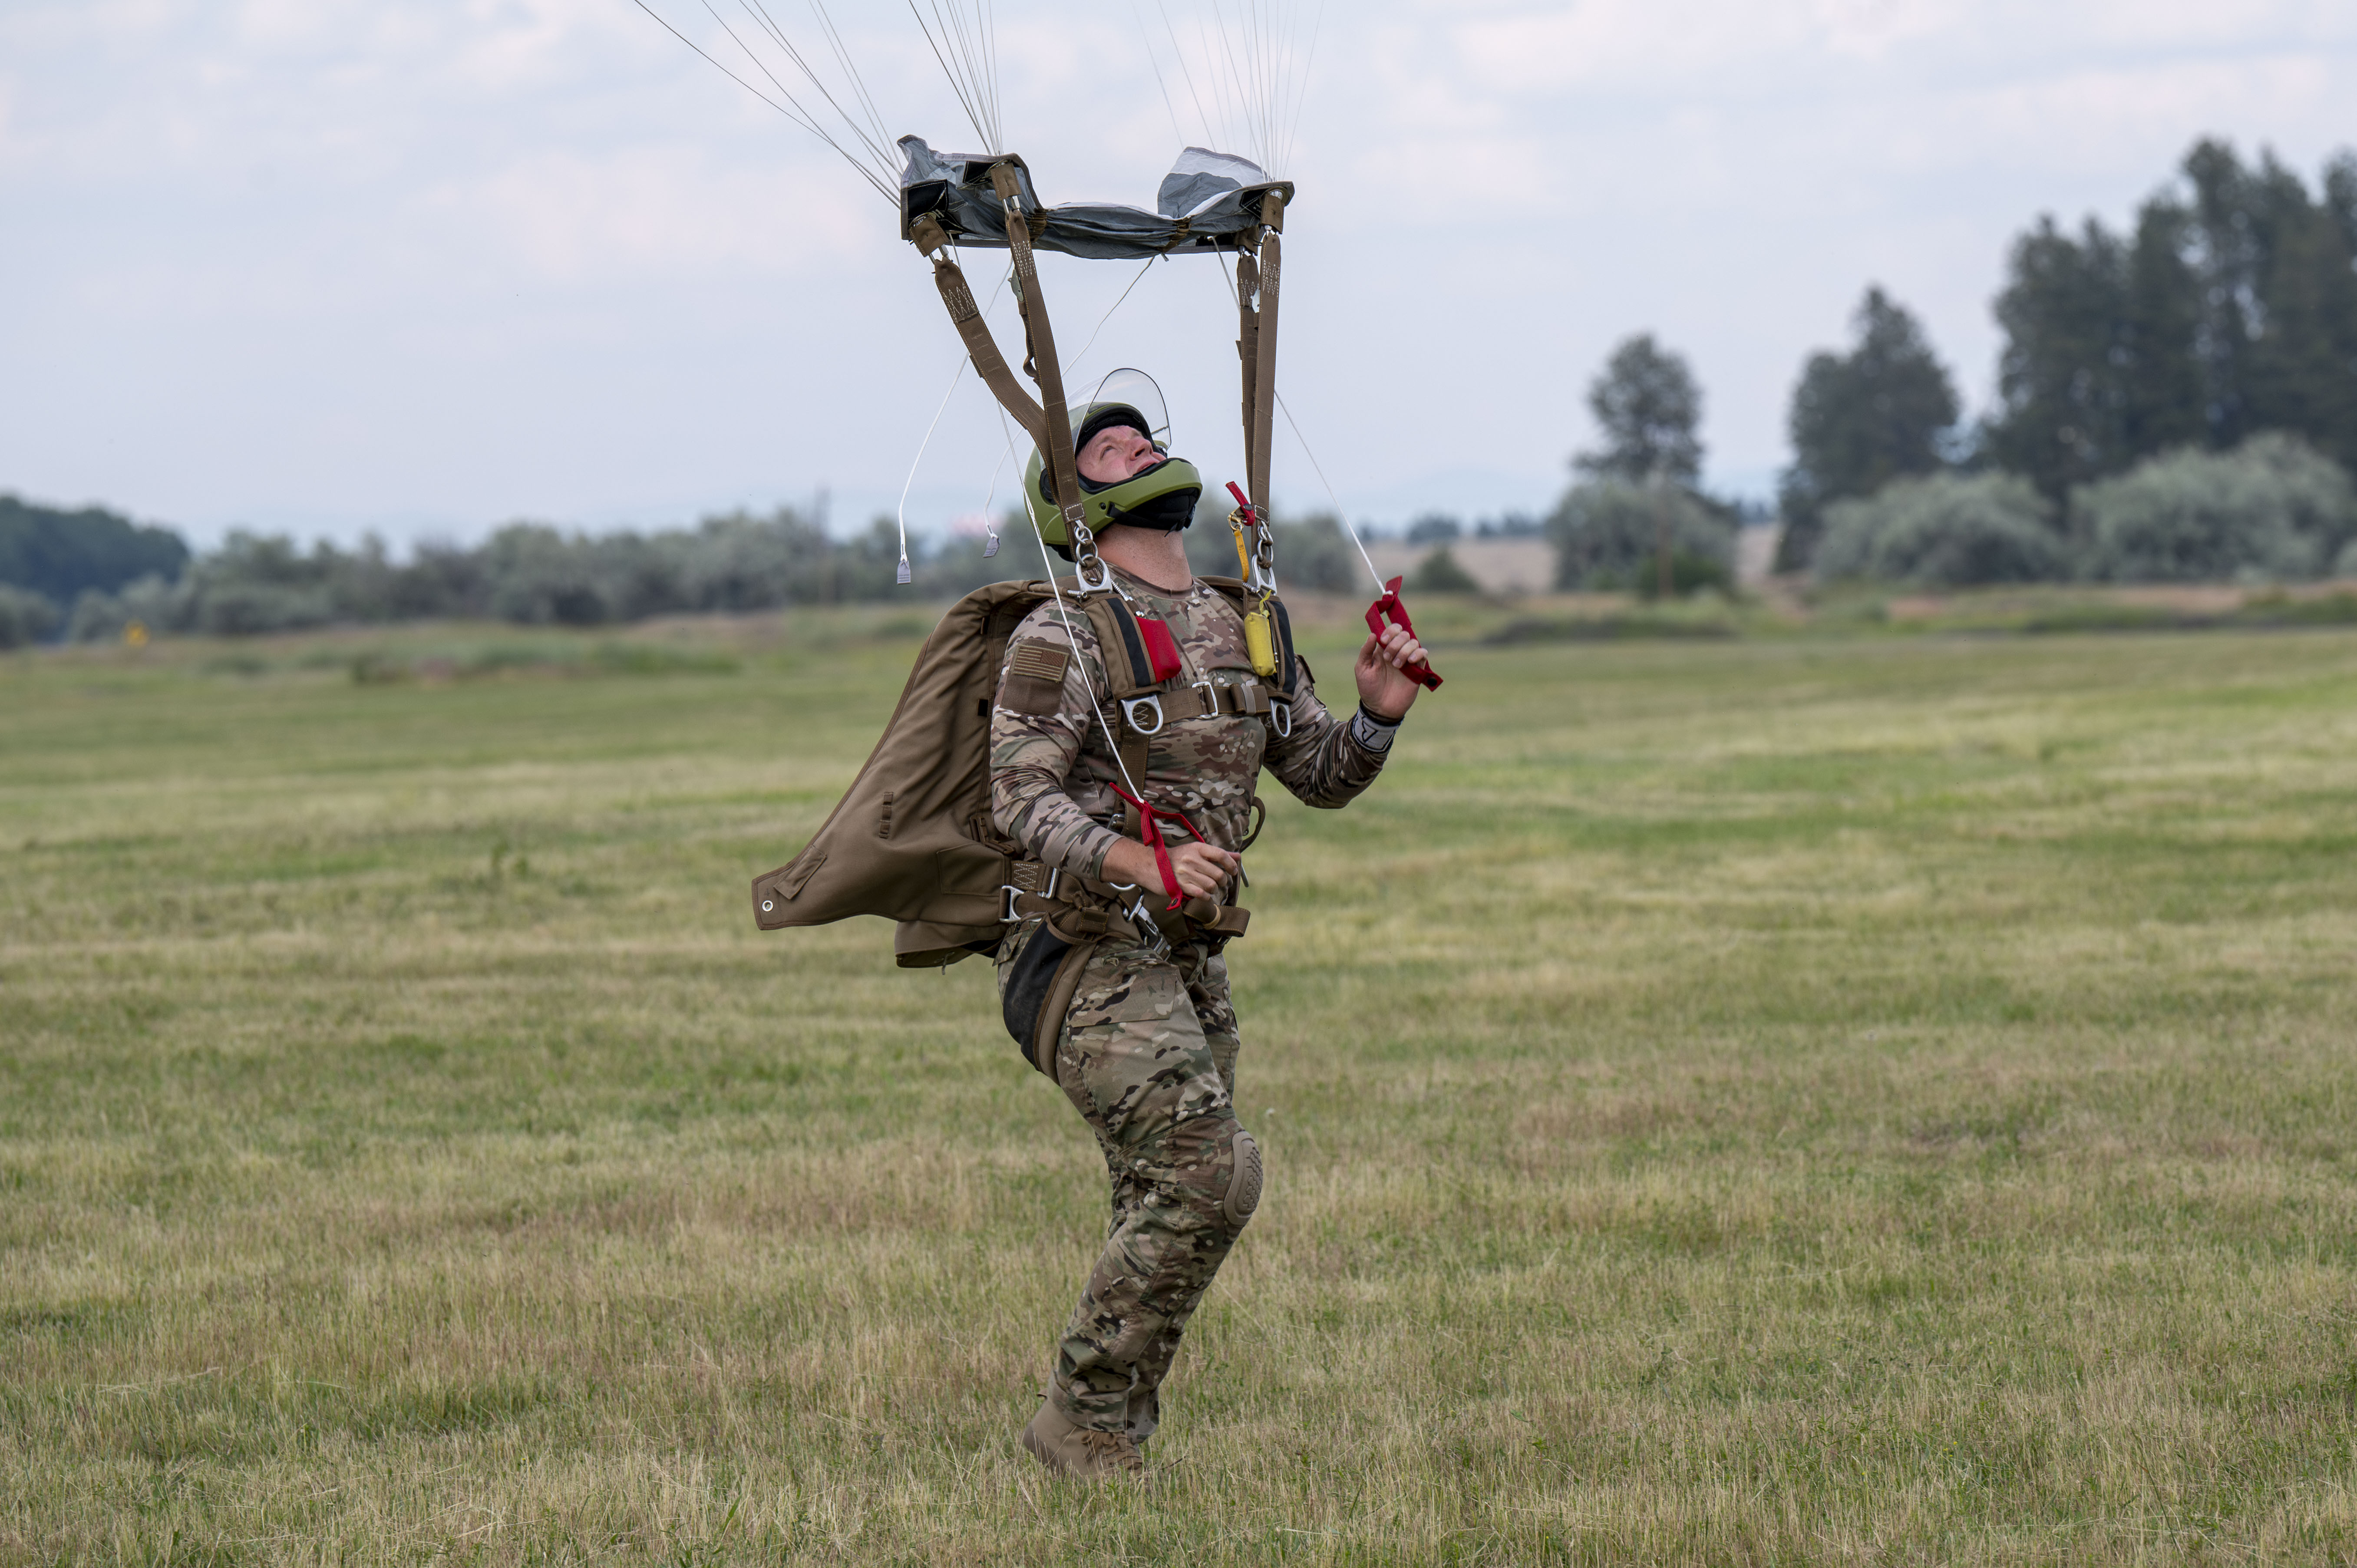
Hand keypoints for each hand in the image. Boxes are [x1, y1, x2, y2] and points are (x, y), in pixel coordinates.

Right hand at [1103, 837, 1236, 898]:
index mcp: (1197, 848)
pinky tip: (1204, 894)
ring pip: (1211, 886)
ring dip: (1215, 890)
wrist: (1150, 865)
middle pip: (1218, 874)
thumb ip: (1217, 854)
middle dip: (1224, 881)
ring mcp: (1185, 873)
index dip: (1231, 864)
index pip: (1221, 855)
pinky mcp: (1180, 886)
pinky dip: (1206, 897)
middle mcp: (1192, 859)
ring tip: (1212, 888)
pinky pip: (1201, 894)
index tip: (1233, 870)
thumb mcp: (1195, 850)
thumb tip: (1238, 857)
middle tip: (1223, 883)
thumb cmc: (1176, 858)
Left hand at [1355, 624, 1426, 720]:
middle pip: (1404, 634)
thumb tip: (1372, 634)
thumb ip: (1366, 651)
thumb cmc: (1369, 689)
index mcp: (1383, 649)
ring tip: (1396, 665)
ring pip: (1414, 642)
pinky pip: (1423, 653)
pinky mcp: (1417, 670)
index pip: (1392, 630)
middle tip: (1387, 659)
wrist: (1380, 708)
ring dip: (1404, 650)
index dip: (1390, 631)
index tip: (1384, 640)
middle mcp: (1397, 652)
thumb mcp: (1362, 669)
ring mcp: (1408, 660)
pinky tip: (1409, 662)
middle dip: (1395, 643)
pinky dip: (1418, 654)